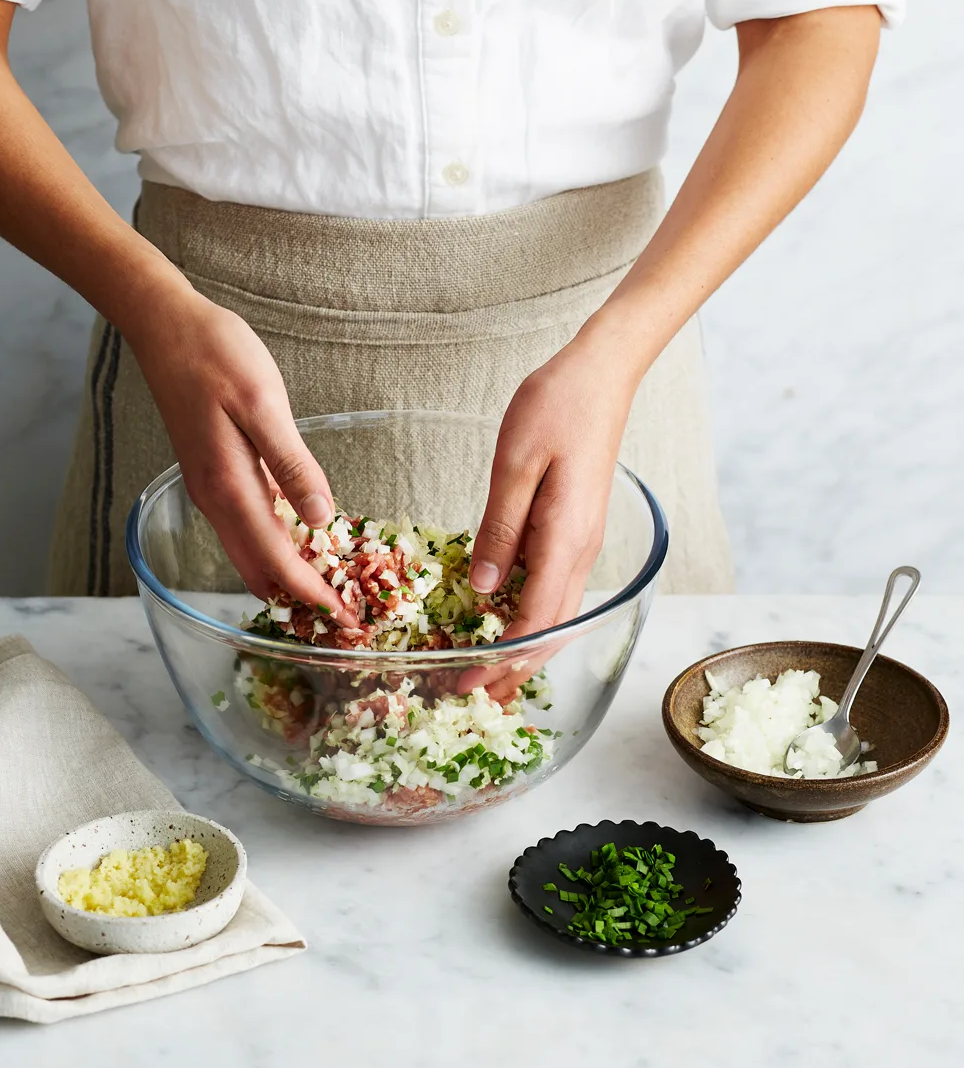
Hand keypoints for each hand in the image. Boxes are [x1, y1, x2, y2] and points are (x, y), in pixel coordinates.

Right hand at [127, 289, 355, 622]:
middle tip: (341, 614)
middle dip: (299, 595)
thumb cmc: (216, 356)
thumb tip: (321, 517)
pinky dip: (273, 546)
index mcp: (230, 486)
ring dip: (285, 574)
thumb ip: (291, 464)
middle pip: (258, 567)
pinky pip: (246, 527)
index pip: (276, 558)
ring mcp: (211, 488)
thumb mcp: (263, 404)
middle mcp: (216, 498)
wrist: (165, 327)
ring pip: (250, 551)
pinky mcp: (214, 474)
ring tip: (327, 588)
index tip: (343, 617)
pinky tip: (298, 542)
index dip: (311, 592)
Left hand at [461, 317, 638, 699]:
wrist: (602, 373)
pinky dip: (529, 616)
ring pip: (557, 613)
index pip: (536, 621)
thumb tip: (485, 589)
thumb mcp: (515, 465)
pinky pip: (555, 587)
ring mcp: (583, 541)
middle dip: (513, 670)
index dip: (501, 661)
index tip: (465, 684)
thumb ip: (501, 529)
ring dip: (523, 649)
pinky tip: (502, 618)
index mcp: (567, 539)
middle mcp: (582, 551)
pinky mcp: (576, 528)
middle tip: (470, 694)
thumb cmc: (556, 406)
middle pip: (552, 630)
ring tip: (486, 671)